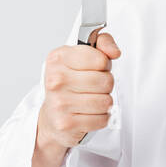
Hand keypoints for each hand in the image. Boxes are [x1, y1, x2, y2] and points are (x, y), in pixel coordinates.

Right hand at [36, 31, 120, 148]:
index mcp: (58, 58)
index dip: (104, 64)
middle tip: (93, 87)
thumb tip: (114, 52)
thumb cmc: (68, 84)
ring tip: (90, 100)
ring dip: (104, 102)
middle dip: (105, 84)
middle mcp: (55, 80)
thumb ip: (102, 43)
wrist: (51, 116)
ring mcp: (59, 103)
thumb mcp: (82, 55)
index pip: (100, 59)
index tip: (95, 68)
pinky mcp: (66, 123)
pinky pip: (102, 119)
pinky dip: (100, 117)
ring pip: (106, 101)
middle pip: (106, 81)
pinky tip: (88, 113)